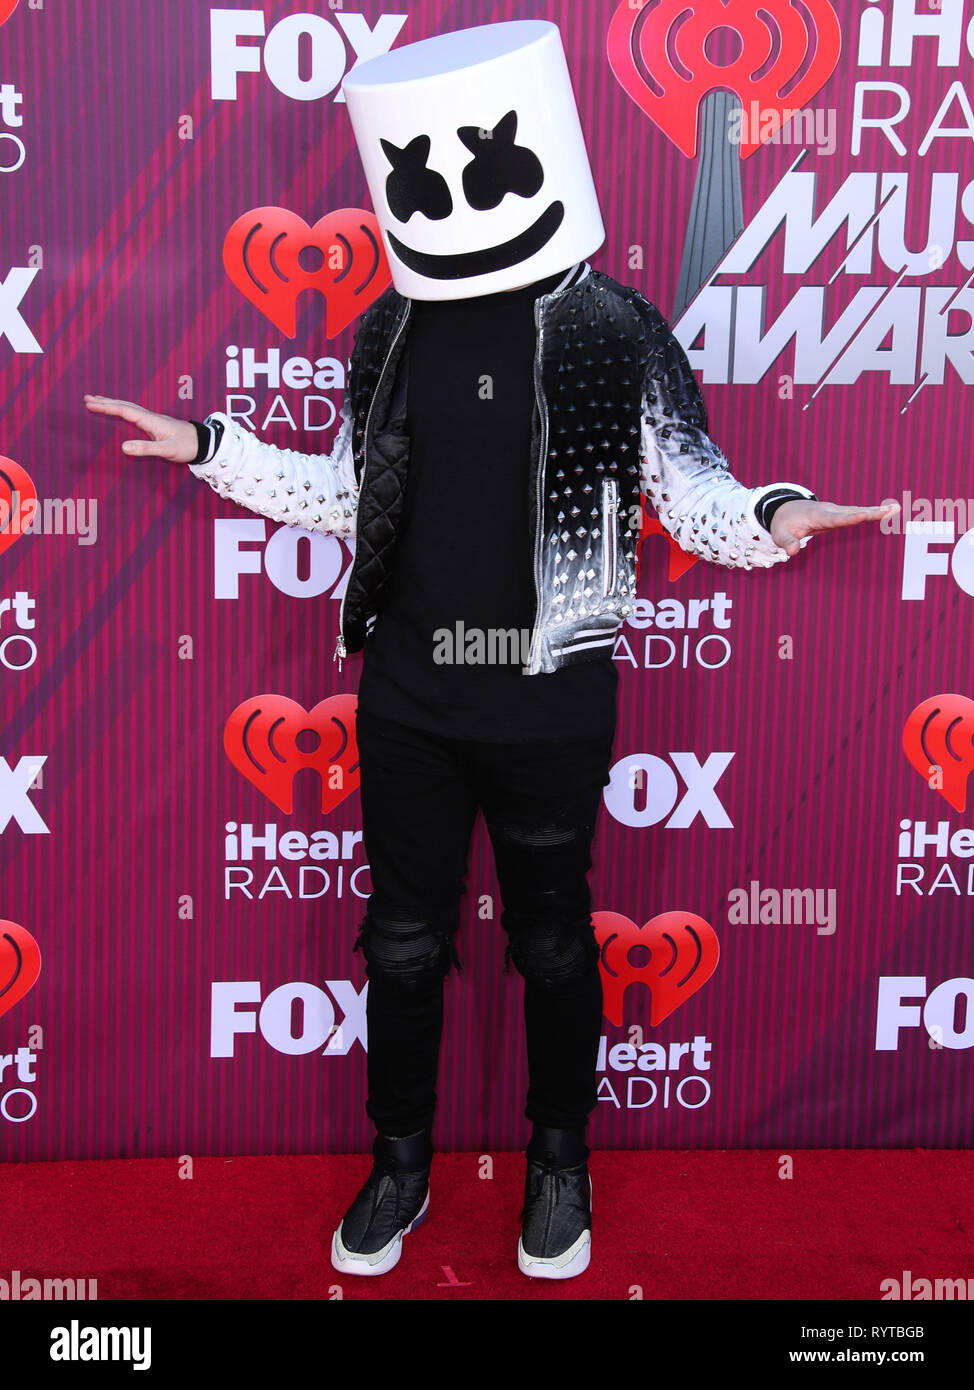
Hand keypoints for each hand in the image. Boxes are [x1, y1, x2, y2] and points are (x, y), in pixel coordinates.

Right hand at [83, 394, 198, 464]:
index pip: (123, 410)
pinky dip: (123, 410)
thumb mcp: (166, 451)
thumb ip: (145, 449)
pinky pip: (134, 413)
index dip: (106, 407)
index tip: (89, 404)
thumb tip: (123, 448)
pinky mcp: (156, 424)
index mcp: (150, 421)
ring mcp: (153, 419)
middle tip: (87, 398)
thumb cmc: (186, 446)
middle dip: (105, 402)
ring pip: (129, 408)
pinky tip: (120, 412)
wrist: (204, 442)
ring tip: (98, 402)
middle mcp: (150, 417)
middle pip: (124, 405)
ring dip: (113, 404)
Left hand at [769, 498, 900, 556]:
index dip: (848, 518)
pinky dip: (874, 512)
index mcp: (817, 516)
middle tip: (890, 510)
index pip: (834, 518)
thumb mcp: (779, 533)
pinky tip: (890, 512)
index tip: (862, 516)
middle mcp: (831, 511)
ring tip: (896, 509)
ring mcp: (837, 511)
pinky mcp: (841, 514)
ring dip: (876, 511)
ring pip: (859, 510)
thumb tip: (792, 552)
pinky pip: (859, 513)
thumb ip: (786, 542)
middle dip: (870, 512)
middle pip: (853, 512)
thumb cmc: (784, 523)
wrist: (787, 508)